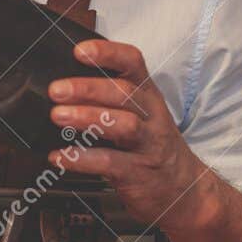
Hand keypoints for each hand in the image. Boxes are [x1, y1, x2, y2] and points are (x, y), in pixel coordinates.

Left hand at [47, 39, 215, 238]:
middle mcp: (151, 116)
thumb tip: (64, 86)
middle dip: (88, 88)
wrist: (184, 189)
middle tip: (57, 90)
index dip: (108, 54)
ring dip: (87, 118)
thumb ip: (109, 97)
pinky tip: (61, 156)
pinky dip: (81, 159)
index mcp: (148, 95)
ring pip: (123, 125)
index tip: (80, 51)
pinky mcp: (139, 173)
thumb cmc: (151, 145)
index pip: (133, 63)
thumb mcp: (140, 114)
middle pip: (124, 94)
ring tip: (58, 116)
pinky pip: (111, 163)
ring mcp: (148, 145)